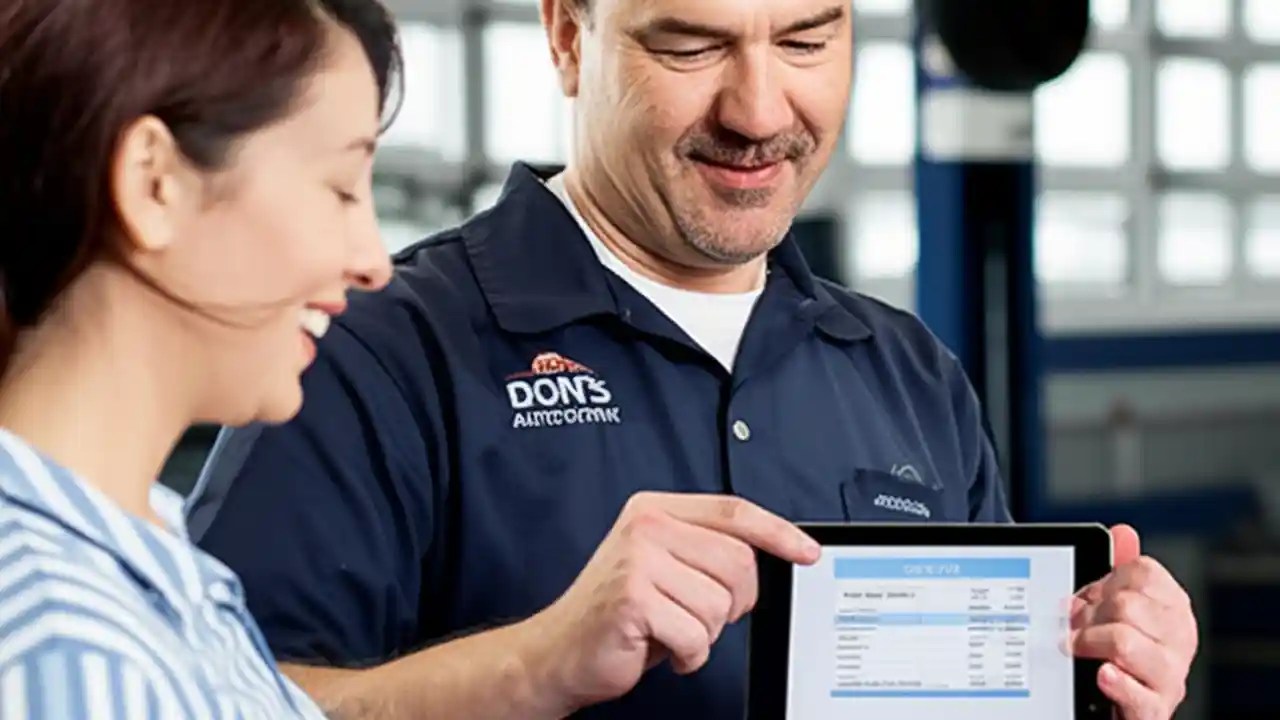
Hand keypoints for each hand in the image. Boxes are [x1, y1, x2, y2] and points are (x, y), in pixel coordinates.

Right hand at [520, 492, 819, 714]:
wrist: (559, 650)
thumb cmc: (616, 612)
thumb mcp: (661, 565)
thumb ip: (704, 548)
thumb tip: (771, 552)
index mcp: (655, 510)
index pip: (734, 511)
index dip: (778, 532)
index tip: (806, 552)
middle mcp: (646, 527)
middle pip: (738, 562)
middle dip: (733, 603)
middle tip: (700, 615)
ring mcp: (638, 561)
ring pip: (720, 604)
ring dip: (705, 633)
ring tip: (671, 629)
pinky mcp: (633, 599)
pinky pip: (696, 636)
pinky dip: (688, 655)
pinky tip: (661, 647)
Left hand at [1070, 524, 1198, 719]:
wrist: (1109, 709)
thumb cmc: (1113, 654)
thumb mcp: (1113, 609)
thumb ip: (1118, 573)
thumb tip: (1123, 532)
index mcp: (1172, 607)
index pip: (1142, 572)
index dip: (1102, 583)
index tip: (1085, 601)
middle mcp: (1179, 638)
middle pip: (1127, 604)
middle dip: (1088, 615)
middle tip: (1072, 629)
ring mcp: (1170, 676)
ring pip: (1126, 642)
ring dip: (1090, 644)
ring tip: (1077, 650)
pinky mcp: (1156, 710)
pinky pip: (1137, 693)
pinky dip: (1114, 683)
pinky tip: (1101, 675)